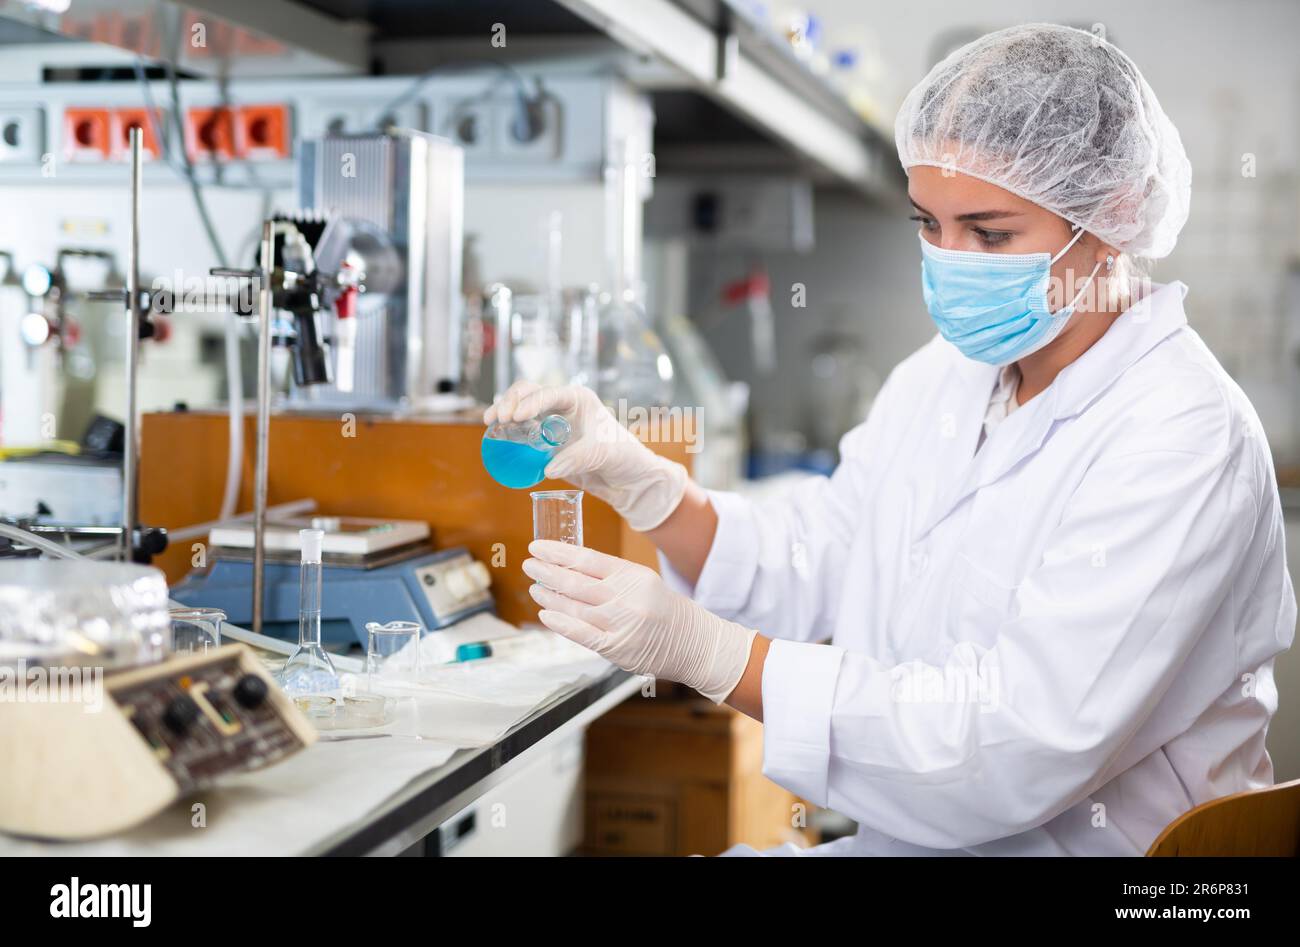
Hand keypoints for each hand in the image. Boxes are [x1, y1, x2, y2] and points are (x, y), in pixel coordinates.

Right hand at [484, 381, 687, 530]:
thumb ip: (577, 459)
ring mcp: (551, 422)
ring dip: (504, 411)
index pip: (549, 393)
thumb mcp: (602, 454)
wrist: (626, 477)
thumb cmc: (622, 456)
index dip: (530, 401)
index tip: (516, 416)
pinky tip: (495, 437)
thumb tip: (548, 470)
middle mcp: (562, 406)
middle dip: (510, 401)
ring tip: (492, 423)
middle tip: (498, 419)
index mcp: (578, 399)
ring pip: (521, 408)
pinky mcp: (544, 441)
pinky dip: (508, 431)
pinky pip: (521, 431)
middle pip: (528, 394)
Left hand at [523, 541, 757, 703]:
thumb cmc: (665, 610)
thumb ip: (610, 575)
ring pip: (574, 607)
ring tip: (536, 588)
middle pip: (575, 581)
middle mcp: (625, 598)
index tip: (538, 547)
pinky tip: (546, 615)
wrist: (693, 642)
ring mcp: (620, 624)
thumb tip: (570, 567)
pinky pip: (581, 634)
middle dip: (547, 571)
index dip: (557, 552)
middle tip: (529, 564)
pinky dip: (560, 623)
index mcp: (631, 575)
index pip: (586, 559)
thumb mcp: (643, 581)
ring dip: (549, 596)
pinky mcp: (616, 648)